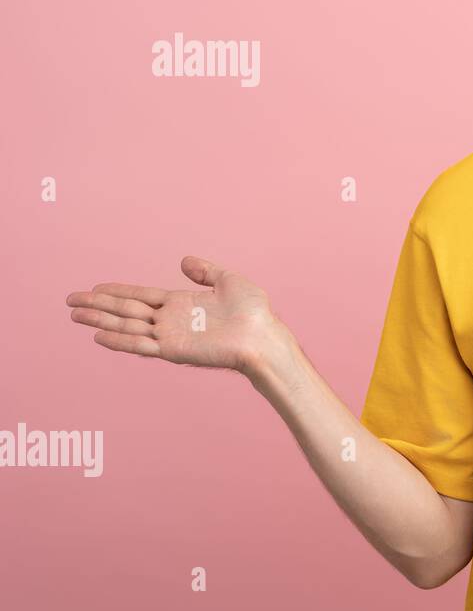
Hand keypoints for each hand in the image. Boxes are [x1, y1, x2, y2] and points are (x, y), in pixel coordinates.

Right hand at [65, 256, 279, 376]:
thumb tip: (184, 261)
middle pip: (127, 309)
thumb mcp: (228, 281)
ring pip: (127, 326)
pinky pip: (140, 345)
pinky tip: (98, 335)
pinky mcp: (174, 350)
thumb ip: (205, 271)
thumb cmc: (253, 313)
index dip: (118, 291)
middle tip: (71, 300)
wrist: (263, 336)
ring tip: (75, 314)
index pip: (142, 295)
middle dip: (98, 304)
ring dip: (100, 320)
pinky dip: (119, 340)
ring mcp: (170, 335)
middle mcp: (171, 320)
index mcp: (182, 303)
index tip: (95, 287)